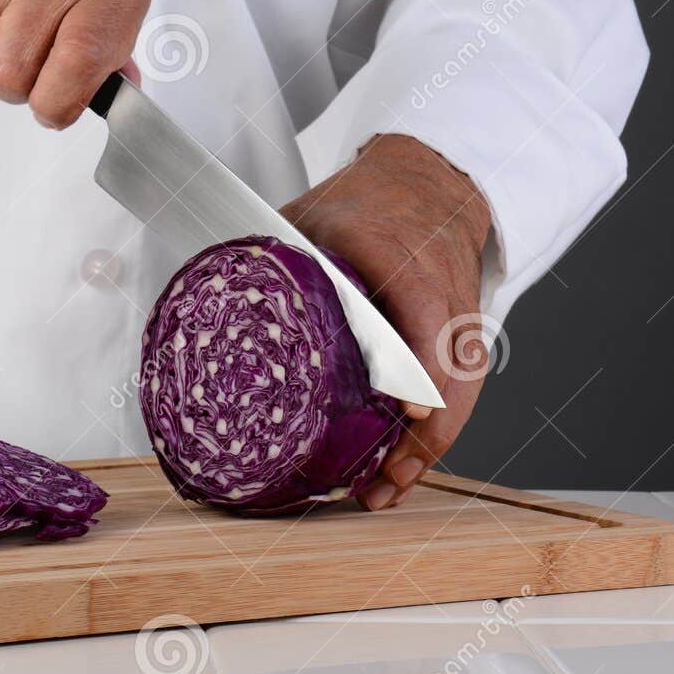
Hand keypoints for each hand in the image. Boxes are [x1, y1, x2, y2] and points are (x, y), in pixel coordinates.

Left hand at [280, 134, 493, 509]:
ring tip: (384, 491)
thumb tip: (209, 300)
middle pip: (451, 372)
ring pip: (461, 391)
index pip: (424, 314)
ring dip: (428, 448)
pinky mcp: (464, 339)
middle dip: (423, 436)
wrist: (431, 183)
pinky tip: (400, 467)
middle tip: (380, 482)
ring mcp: (462, 319)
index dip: (421, 363)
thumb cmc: (366, 200)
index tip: (411, 408)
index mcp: (402, 258)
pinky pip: (459, 391)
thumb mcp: (311, 215)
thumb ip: (273, 257)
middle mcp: (443, 293)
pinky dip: (435, 434)